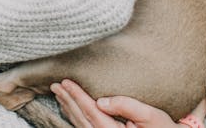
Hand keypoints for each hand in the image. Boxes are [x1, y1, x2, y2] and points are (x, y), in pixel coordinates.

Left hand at [51, 79, 180, 127]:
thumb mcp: (150, 115)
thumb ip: (126, 106)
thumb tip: (101, 101)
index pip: (91, 112)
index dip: (77, 96)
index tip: (66, 82)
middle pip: (82, 118)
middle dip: (68, 100)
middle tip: (56, 85)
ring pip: (80, 124)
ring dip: (69, 107)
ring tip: (59, 93)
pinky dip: (75, 116)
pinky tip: (69, 107)